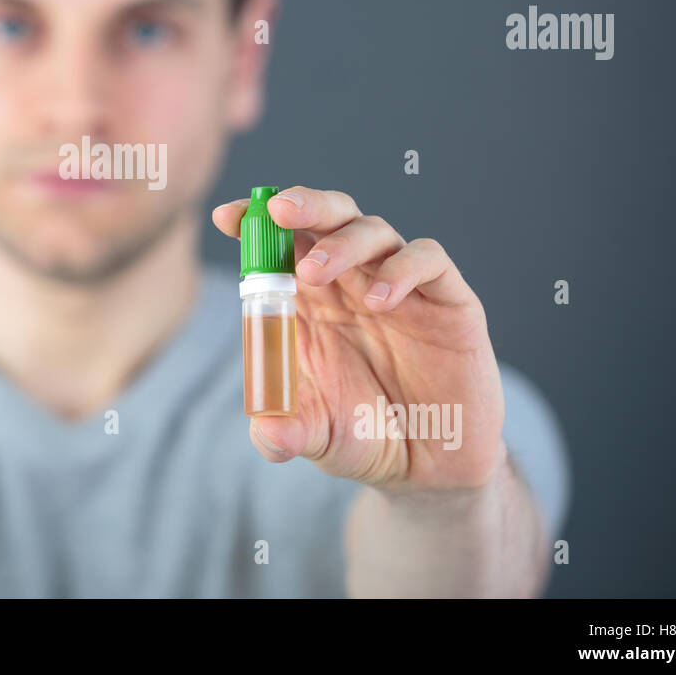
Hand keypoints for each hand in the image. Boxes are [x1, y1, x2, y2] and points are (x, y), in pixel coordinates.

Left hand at [213, 187, 504, 492]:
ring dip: (341, 241)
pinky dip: (402, 268)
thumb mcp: (316, 437)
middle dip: (303, 205)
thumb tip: (267, 432)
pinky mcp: (448, 301)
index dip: (257, 221)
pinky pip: (429, 261)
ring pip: (374, 231)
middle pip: (330, 218)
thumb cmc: (365, 438)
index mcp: (312, 301)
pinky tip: (379, 299)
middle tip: (279, 211)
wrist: (431, 469)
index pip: (284, 243)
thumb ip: (285, 435)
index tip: (226, 217)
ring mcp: (402, 287)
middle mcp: (354, 283)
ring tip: (314, 270)